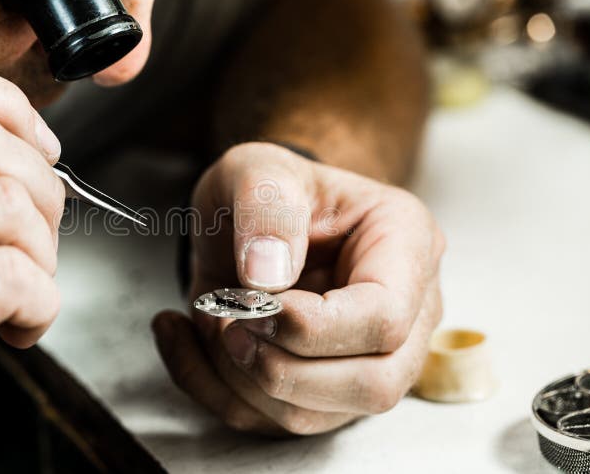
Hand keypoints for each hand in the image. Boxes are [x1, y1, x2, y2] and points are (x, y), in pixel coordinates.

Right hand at [0, 51, 65, 470]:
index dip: (7, 104)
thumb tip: (22, 154)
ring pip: (7, 207)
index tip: (41, 149)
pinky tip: (19, 328)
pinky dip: (40, 304)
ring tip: (26, 291)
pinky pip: (9, 277)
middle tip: (40, 240)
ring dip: (44, 255)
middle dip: (43, 192)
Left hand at [153, 142, 443, 434]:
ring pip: (316, 414)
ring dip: (240, 380)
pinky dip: (212, 388)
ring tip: (207, 317)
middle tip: (226, 321)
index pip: (385, 317)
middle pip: (372, 384)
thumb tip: (266, 276)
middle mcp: (404, 312)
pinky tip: (184, 336)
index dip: (312, 327)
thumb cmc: (271, 190)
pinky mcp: (322, 389)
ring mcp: (366, 358)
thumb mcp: (258, 169)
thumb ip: (266, 206)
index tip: (250, 303)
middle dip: (282, 368)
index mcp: (406, 247)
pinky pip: (269, 420)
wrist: (253, 219)